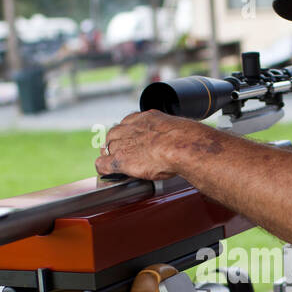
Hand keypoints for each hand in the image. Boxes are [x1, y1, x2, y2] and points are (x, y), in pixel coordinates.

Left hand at [96, 110, 223, 180]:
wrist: (182, 145)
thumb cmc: (186, 139)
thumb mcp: (179, 128)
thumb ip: (175, 134)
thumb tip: (188, 142)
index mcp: (145, 118)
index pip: (129, 124)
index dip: (130, 135)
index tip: (134, 142)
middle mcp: (130, 127)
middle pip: (115, 134)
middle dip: (118, 144)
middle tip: (125, 155)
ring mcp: (123, 142)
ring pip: (108, 147)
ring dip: (111, 155)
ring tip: (117, 165)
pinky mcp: (120, 159)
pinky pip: (103, 164)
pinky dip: (103, 169)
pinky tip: (106, 173)